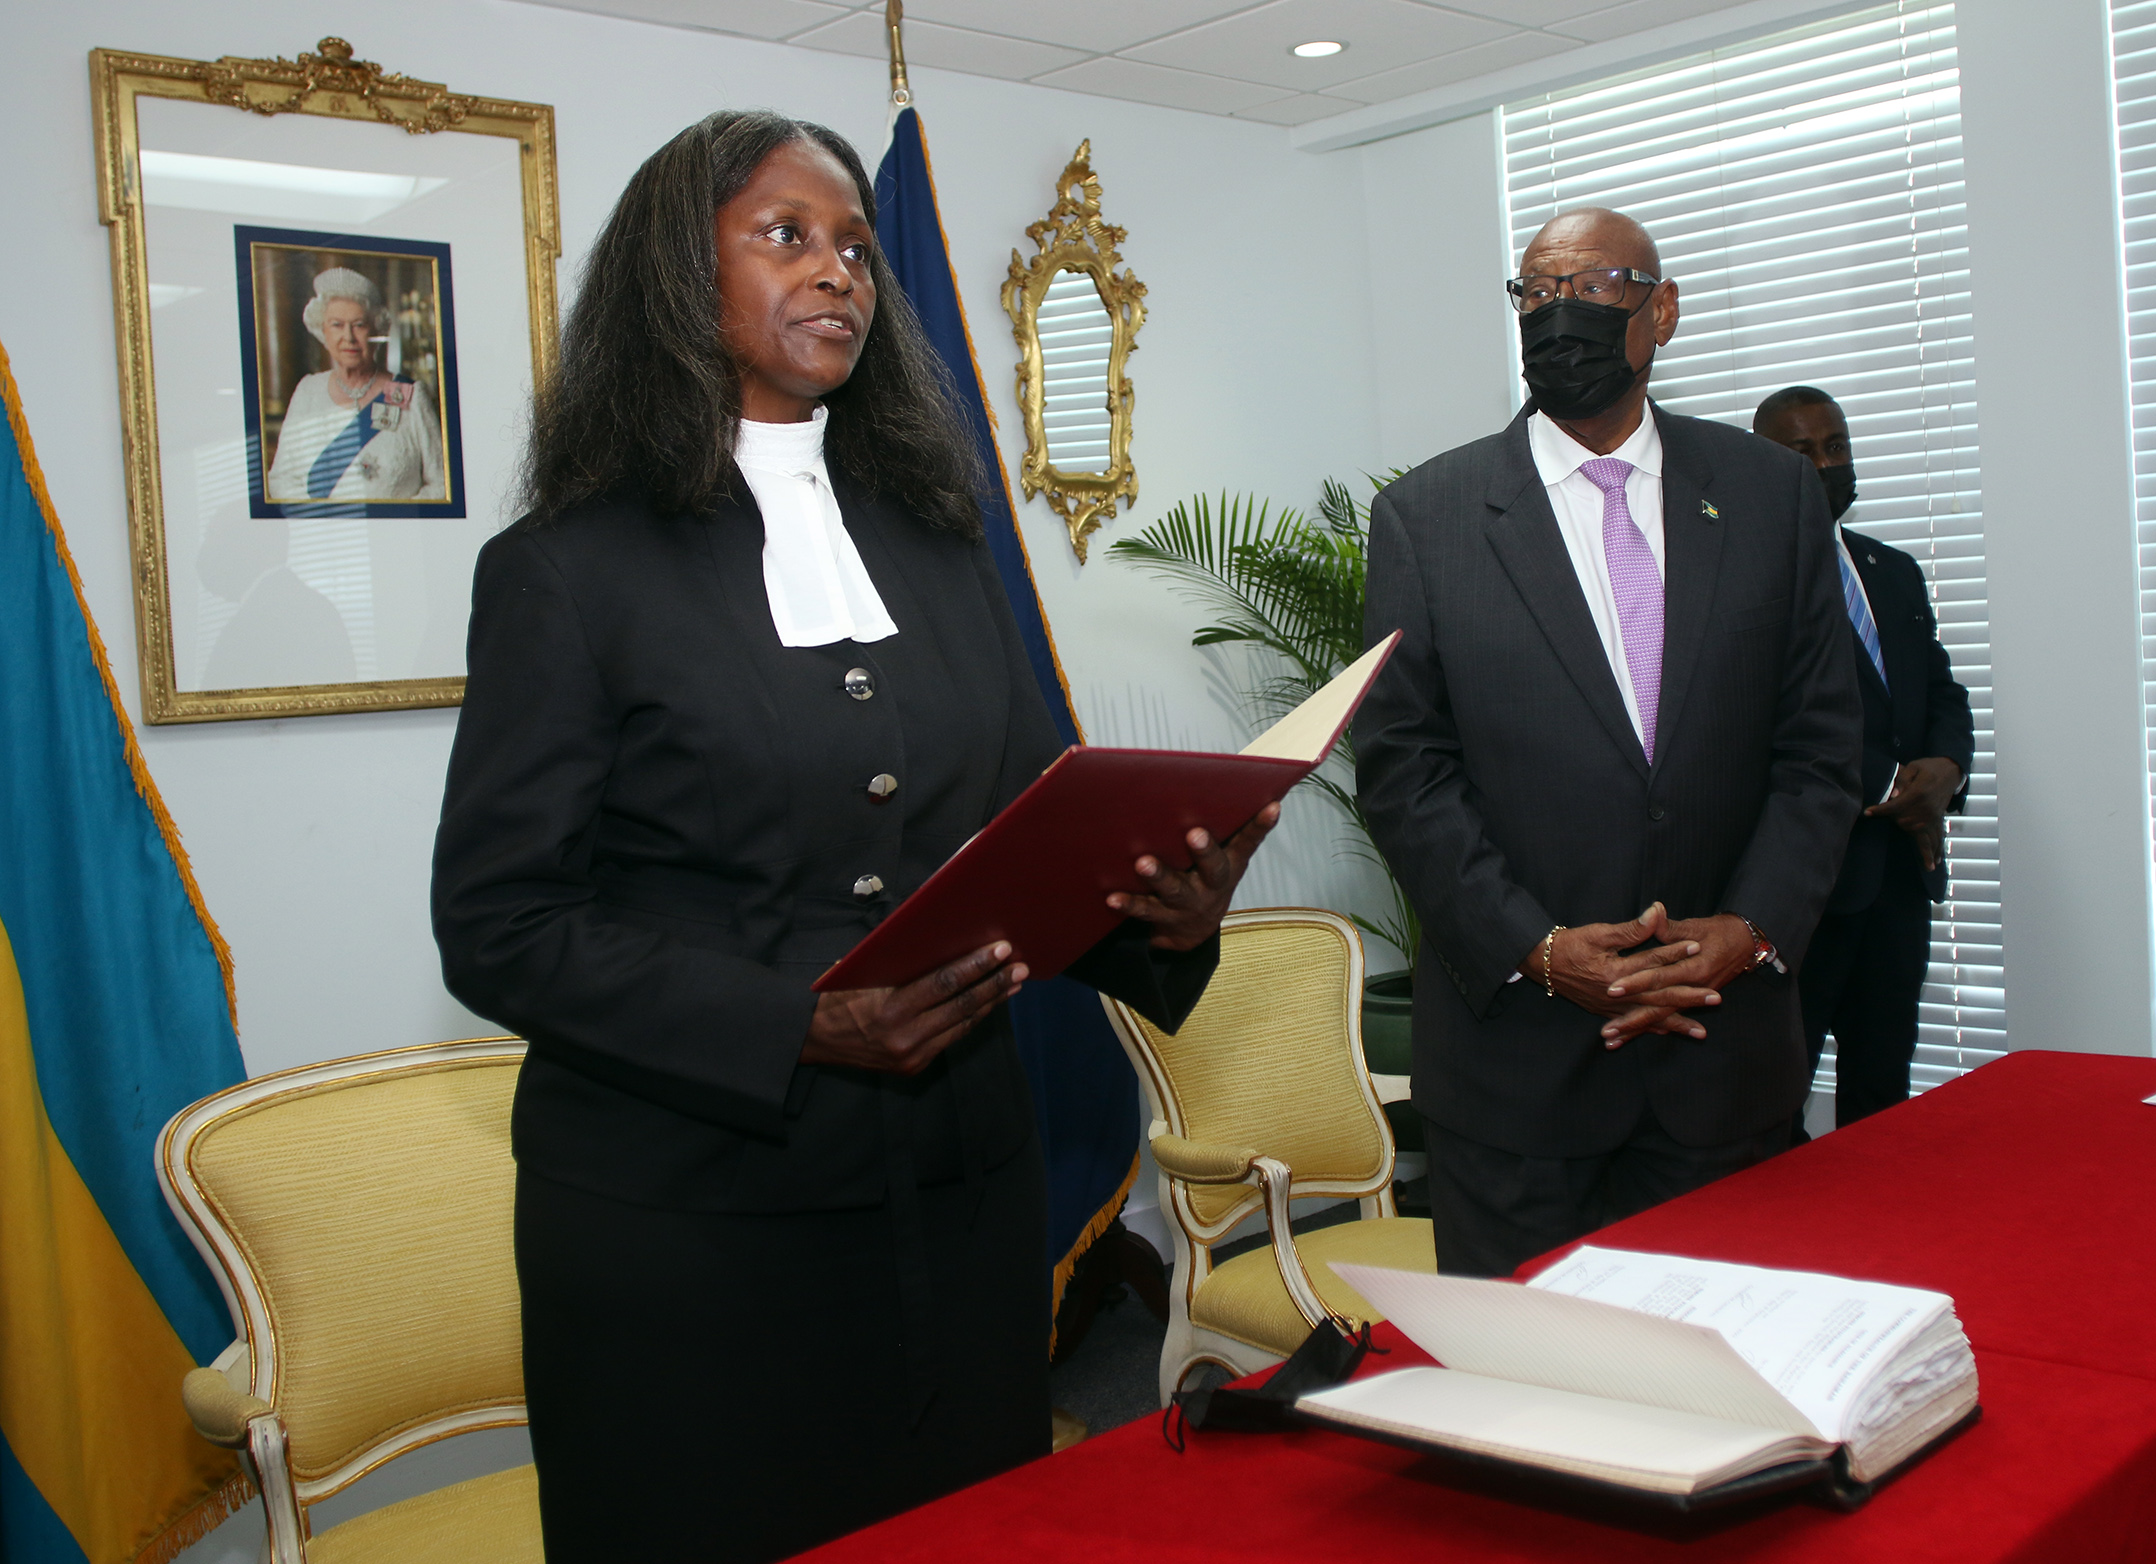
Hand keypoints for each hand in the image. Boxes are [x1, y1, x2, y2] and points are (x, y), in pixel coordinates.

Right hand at [803, 941, 1025, 1074]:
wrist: (812, 1039)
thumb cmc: (839, 994)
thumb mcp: (867, 971)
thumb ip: (903, 962)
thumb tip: (947, 940)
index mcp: (891, 1009)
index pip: (944, 984)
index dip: (976, 967)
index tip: (1001, 950)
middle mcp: (905, 1037)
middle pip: (962, 1006)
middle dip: (994, 984)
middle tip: (1018, 967)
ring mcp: (912, 1056)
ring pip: (962, 1026)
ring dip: (990, 1002)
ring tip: (1013, 983)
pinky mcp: (914, 1067)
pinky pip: (950, 1039)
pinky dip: (971, 1019)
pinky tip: (987, 1003)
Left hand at [1104, 803, 1280, 950]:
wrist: (1192, 930)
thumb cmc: (1203, 874)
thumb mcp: (1220, 855)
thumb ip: (1221, 824)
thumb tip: (1222, 775)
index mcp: (1230, 864)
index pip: (1249, 842)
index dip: (1261, 824)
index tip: (1272, 805)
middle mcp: (1213, 885)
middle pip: (1213, 869)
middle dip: (1204, 851)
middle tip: (1194, 834)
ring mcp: (1189, 903)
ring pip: (1175, 890)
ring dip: (1160, 875)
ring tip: (1143, 862)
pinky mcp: (1164, 917)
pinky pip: (1146, 910)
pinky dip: (1129, 904)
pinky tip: (1112, 897)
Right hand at [1521, 903, 1708, 1042]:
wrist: (1541, 964)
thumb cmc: (1569, 944)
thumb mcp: (1598, 933)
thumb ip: (1631, 929)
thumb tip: (1656, 913)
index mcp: (1615, 973)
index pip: (1651, 962)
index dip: (1675, 952)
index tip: (1698, 947)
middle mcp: (1616, 995)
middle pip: (1659, 996)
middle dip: (1689, 997)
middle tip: (1716, 997)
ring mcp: (1612, 1007)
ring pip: (1650, 1016)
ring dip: (1676, 1023)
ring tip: (1701, 1032)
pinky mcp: (1606, 1012)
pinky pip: (1634, 1024)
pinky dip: (1651, 1029)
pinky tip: (1666, 1033)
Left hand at [1601, 913, 1757, 1046]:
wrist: (1745, 944)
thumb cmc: (1718, 931)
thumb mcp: (1695, 926)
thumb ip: (1670, 926)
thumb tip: (1653, 911)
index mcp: (1693, 968)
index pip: (1659, 977)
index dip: (1636, 983)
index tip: (1612, 989)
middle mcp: (1692, 988)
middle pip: (1658, 1007)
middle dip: (1631, 1019)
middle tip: (1607, 1030)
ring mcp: (1692, 999)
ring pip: (1661, 1018)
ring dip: (1636, 1030)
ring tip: (1611, 1042)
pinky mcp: (1690, 1002)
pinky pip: (1667, 1019)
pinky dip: (1649, 1029)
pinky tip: (1629, 1038)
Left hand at [1866, 757, 1961, 871]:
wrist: (1950, 770)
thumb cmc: (1928, 767)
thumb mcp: (1913, 767)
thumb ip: (1902, 781)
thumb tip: (1894, 797)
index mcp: (1919, 794)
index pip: (1896, 806)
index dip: (1881, 810)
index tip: (1867, 813)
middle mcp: (1928, 809)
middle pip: (1908, 823)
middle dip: (1896, 823)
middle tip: (1884, 818)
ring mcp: (1935, 816)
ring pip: (1929, 837)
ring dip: (1927, 852)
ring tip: (1928, 867)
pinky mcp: (1938, 819)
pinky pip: (1939, 836)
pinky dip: (1937, 848)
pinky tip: (1936, 861)